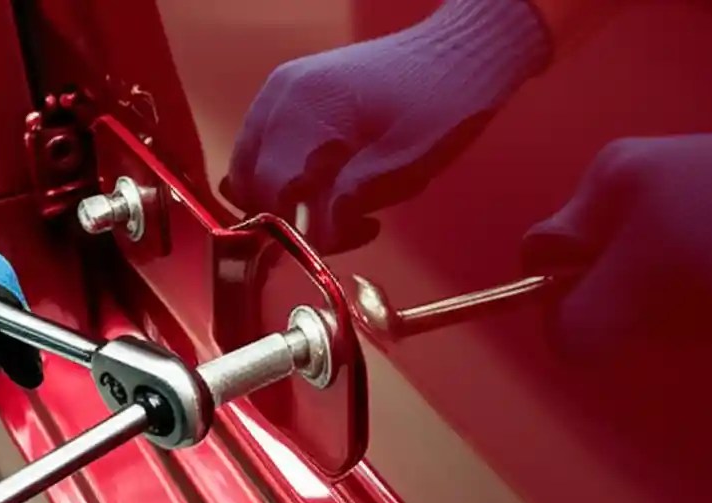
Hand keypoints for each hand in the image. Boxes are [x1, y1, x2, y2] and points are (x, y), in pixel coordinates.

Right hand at [223, 0, 548, 250]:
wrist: (461, 51)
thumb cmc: (444, 103)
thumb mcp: (406, 162)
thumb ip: (352, 199)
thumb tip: (315, 236)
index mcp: (303, 110)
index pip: (269, 191)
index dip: (293, 231)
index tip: (335, 243)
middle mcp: (279, 98)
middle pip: (250, 185)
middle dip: (288, 219)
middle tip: (343, 230)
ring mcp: (280, 94)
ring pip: (254, 172)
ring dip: (289, 202)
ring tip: (346, 210)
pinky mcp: (290, 98)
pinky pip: (269, 152)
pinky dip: (291, 180)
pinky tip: (338, 187)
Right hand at [523, 119, 711, 359]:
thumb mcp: (651, 282)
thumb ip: (586, 316)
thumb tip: (560, 345)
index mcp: (608, 182)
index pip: (541, 257)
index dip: (565, 300)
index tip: (615, 322)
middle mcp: (635, 177)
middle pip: (589, 267)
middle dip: (621, 303)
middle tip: (673, 314)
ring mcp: (680, 189)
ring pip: (635, 274)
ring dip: (663, 304)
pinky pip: (677, 266)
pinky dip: (696, 292)